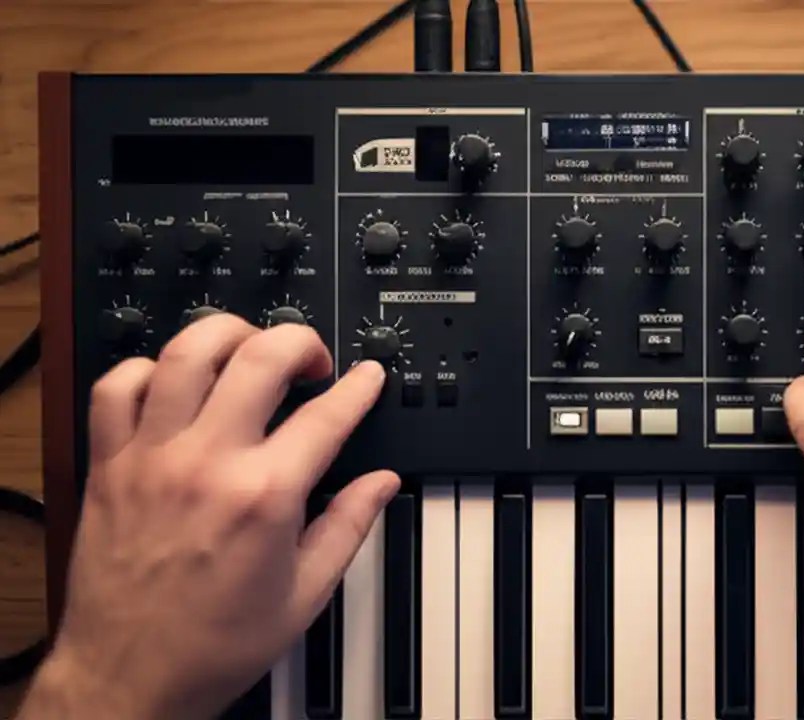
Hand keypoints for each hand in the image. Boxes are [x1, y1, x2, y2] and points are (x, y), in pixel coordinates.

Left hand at [20, 314, 399, 719]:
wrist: (128, 678)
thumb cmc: (210, 646)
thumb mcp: (306, 594)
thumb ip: (348, 526)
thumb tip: (381, 485)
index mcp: (264, 497)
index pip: (327, 414)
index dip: (358, 386)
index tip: (367, 376)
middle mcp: (206, 464)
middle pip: (259, 356)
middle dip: (300, 341)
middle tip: (313, 360)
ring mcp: (152, 457)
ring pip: (185, 352)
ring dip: (228, 335)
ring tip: (248, 348)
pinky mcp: (109, 464)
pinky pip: (116, 387)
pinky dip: (147, 369)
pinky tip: (173, 382)